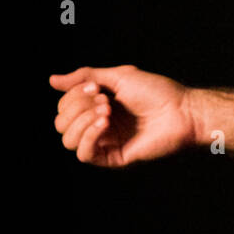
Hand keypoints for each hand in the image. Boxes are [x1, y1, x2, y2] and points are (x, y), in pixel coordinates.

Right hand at [48, 64, 196, 166]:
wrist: (181, 110)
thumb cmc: (156, 91)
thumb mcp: (117, 77)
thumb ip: (84, 76)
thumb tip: (51, 80)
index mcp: (97, 107)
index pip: (64, 106)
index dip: (74, 95)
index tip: (97, 87)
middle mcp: (98, 126)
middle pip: (61, 123)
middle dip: (77, 107)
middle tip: (104, 99)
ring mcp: (106, 143)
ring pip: (68, 140)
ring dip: (82, 121)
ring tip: (107, 111)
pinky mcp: (114, 158)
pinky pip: (84, 154)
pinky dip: (88, 137)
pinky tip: (104, 125)